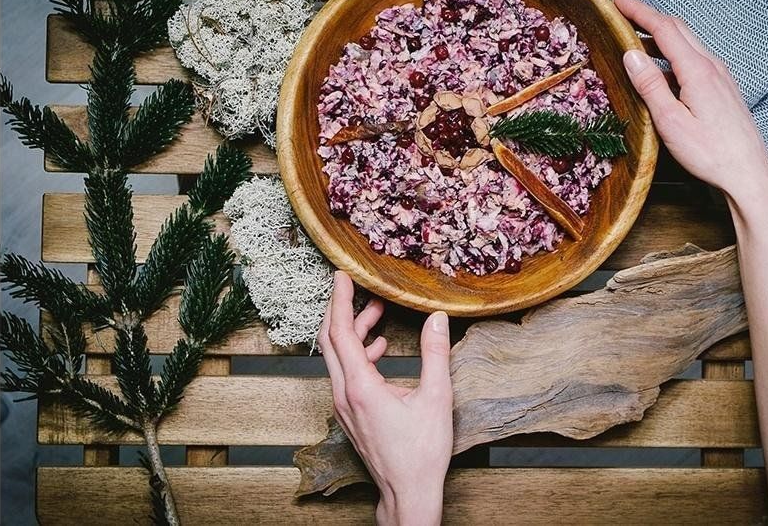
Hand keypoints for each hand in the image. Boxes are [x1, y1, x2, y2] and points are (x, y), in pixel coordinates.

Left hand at [318, 271, 453, 525]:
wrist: (407, 493)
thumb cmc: (421, 453)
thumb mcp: (436, 398)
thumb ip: (435, 354)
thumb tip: (437, 319)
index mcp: (360, 387)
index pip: (339, 332)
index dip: (339, 300)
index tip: (341, 275)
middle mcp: (343, 395)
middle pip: (330, 341)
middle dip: (343, 309)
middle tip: (357, 286)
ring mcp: (343, 407)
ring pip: (337, 358)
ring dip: (353, 332)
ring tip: (377, 313)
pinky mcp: (350, 414)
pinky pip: (345, 374)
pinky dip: (358, 354)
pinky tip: (378, 349)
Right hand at [615, 0, 767, 206]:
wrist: (748, 174)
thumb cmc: (709, 153)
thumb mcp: (671, 122)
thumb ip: (650, 86)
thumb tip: (631, 54)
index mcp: (697, 71)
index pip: (664, 29)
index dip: (639, 12)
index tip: (617, 0)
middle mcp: (712, 67)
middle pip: (678, 30)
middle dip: (650, 17)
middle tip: (624, 11)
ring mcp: (721, 77)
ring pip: (689, 43)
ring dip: (663, 35)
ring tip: (638, 37)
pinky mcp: (724, 89)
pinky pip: (697, 59)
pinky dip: (675, 52)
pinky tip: (665, 68)